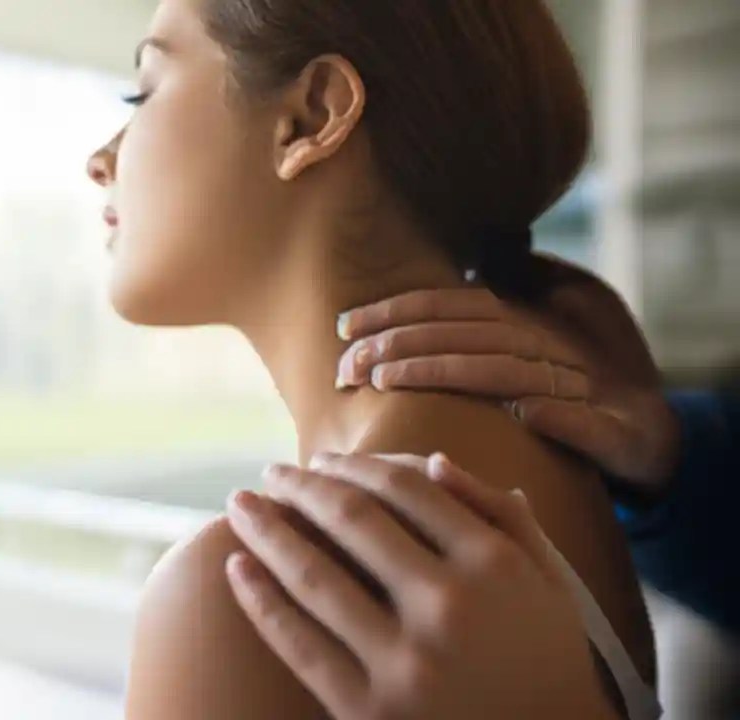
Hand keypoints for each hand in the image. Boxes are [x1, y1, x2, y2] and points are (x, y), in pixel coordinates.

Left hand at [224, 454, 617, 719]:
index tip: (321, 458)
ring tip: (239, 507)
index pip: (405, 488)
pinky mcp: (371, 711)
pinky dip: (260, 600)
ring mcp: (407, 662)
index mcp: (493, 564)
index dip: (354, 464)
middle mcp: (449, 607)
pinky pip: (300, 645)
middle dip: (301, 486)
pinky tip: (236, 567)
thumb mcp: (547, 581)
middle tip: (270, 473)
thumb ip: (499, 517)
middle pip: (353, 520)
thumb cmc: (546, 660)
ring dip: (266, 531)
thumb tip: (432, 459)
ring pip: (315, 577)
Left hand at [334, 257, 679, 496]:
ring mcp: (584, 391)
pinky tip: (526, 414)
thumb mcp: (513, 348)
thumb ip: (469, 318)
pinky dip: (563, 418)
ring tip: (388, 380)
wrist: (647, 435)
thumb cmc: (563, 389)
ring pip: (512, 371)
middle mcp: (549, 350)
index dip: (398, 310)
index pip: (454, 306)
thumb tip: (420, 291)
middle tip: (345, 362)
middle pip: (469, 334)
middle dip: (400, 343)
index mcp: (522, 328)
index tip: (342, 327)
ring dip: (450, 371)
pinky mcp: (619, 436)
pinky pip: (591, 427)